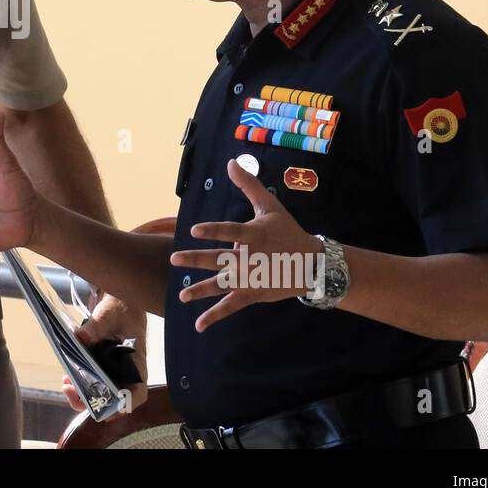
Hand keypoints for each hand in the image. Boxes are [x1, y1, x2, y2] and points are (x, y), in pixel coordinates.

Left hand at [62, 293, 148, 415]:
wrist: (117, 302)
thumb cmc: (120, 309)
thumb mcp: (109, 314)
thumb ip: (96, 325)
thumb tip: (81, 337)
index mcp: (136, 363)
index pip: (137, 391)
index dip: (125, 404)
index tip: (108, 409)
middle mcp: (125, 373)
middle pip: (113, 399)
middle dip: (92, 402)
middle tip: (72, 393)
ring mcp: (112, 372)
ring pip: (100, 394)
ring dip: (82, 395)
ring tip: (66, 386)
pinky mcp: (100, 367)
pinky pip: (91, 383)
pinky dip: (79, 385)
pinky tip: (67, 378)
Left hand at [170, 158, 322, 332]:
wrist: (312, 264)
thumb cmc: (288, 231)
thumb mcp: (270, 206)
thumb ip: (249, 185)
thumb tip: (231, 163)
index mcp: (254, 235)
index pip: (230, 232)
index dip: (213, 231)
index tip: (193, 230)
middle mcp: (251, 258)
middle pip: (220, 260)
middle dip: (196, 260)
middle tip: (174, 259)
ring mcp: (252, 279)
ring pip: (222, 285)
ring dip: (201, 291)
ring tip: (182, 296)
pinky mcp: (253, 294)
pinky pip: (231, 306)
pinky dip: (215, 316)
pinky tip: (199, 324)